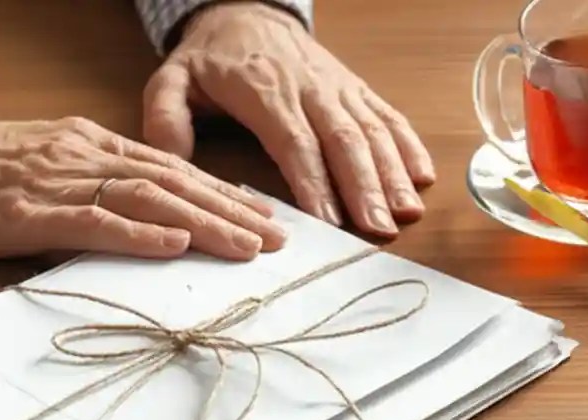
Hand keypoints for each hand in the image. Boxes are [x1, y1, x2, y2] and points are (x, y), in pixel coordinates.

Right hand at [0, 116, 286, 259]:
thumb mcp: (36, 171)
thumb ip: (87, 190)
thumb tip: (137, 223)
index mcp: (85, 143)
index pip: (171, 167)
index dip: (222, 191)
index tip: (264, 215)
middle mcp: (80, 154)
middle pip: (174, 180)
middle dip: (232, 209)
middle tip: (279, 238)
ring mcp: (55, 181)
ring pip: (148, 198)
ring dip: (205, 223)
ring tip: (249, 247)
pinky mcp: (25, 213)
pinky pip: (92, 221)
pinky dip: (139, 234)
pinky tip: (176, 246)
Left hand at [142, 1, 435, 237]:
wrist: (246, 10)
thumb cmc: (211, 57)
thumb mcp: (172, 77)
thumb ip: (165, 114)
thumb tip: (171, 154)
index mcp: (265, 92)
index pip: (295, 142)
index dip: (315, 183)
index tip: (330, 222)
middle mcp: (310, 89)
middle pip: (344, 141)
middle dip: (365, 187)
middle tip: (378, 229)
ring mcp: (338, 88)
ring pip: (372, 131)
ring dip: (393, 173)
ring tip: (407, 213)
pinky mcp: (356, 88)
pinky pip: (388, 115)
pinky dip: (408, 145)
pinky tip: (423, 177)